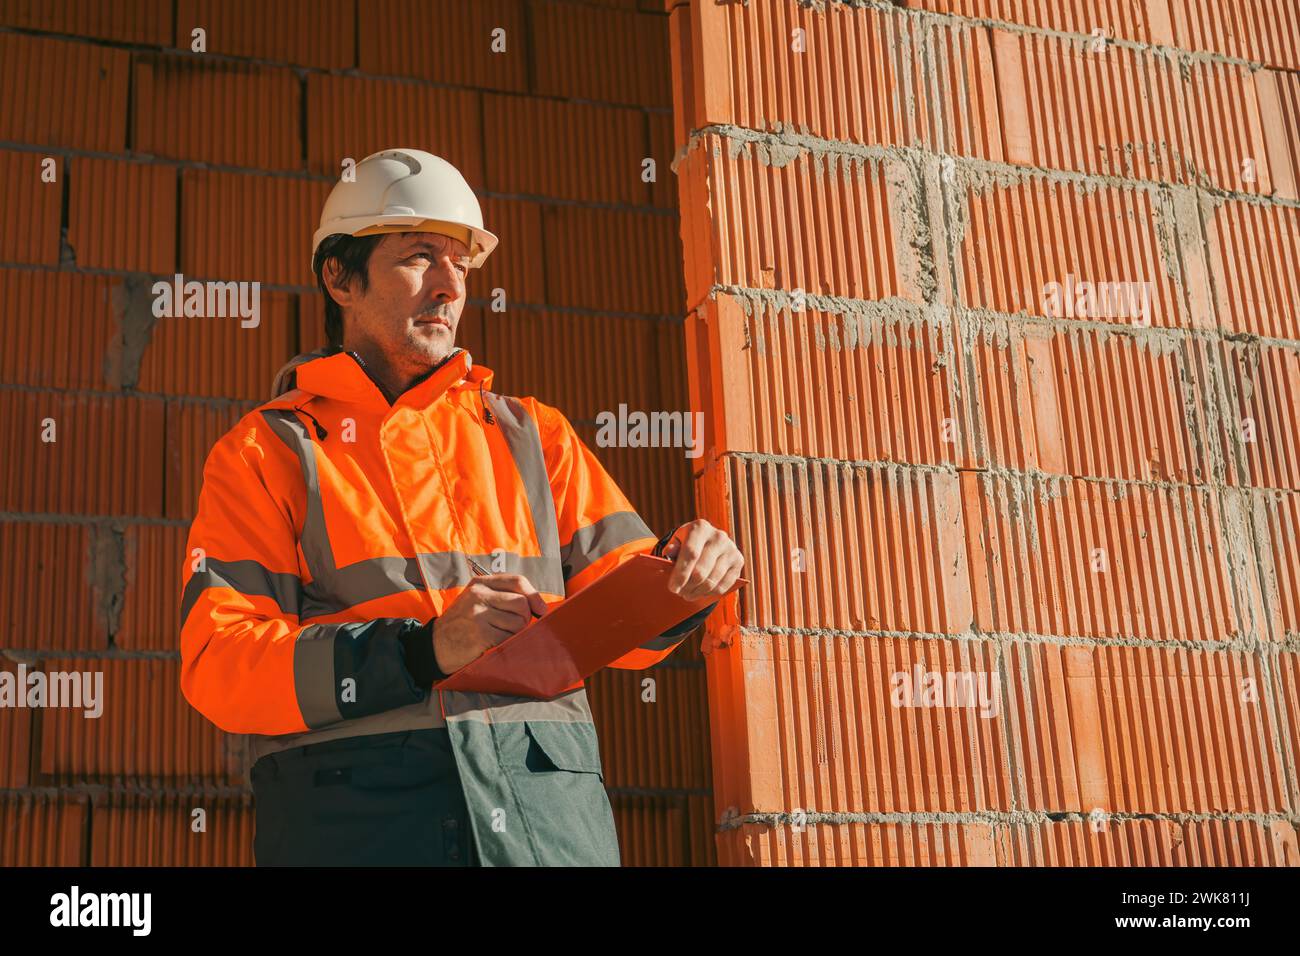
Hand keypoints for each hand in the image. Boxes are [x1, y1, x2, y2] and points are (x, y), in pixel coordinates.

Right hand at [433, 573, 547, 673]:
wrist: (433, 646)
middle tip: (512, 628)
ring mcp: (478, 613)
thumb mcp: (476, 601)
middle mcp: (478, 594)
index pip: (517, 581)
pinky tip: (492, 644)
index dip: (534, 596)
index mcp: (480, 583)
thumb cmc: (461, 625)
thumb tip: (539, 606)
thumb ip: (502, 597)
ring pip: (519, 622)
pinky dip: (506, 644)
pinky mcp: (480, 633)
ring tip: (497, 636)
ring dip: (514, 633)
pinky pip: (508, 638)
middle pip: (522, 602)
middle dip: (524, 619)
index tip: (541, 610)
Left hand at [660, 519, 744, 601]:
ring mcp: (731, 549)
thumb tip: (669, 552)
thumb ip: (672, 548)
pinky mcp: (738, 561)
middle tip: (679, 593)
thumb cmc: (689, 542)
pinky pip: (723, 585)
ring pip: (711, 581)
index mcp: (700, 528)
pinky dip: (710, 593)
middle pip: (701, 570)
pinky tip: (701, 592)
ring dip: (697, 592)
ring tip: (688, 594)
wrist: (709, 539)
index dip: (681, 574)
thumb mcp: (678, 541)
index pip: (690, 554)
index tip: (673, 588)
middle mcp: (718, 536)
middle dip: (687, 586)